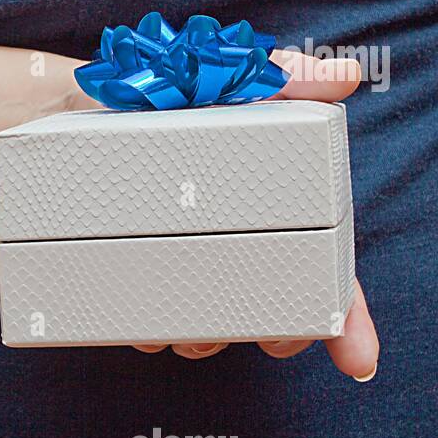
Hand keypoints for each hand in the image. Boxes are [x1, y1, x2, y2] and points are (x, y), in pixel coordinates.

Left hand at [132, 50, 379, 381]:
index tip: (357, 360)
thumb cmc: (170, 93)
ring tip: (195, 334)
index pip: (325, 273)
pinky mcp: (131, 272)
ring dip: (209, 341)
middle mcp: (235, 244)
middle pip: (272, 311)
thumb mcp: (230, 82)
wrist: (80, 104)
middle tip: (270, 341)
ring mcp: (183, 263)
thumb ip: (284, 79)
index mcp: (275, 209)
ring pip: (209, 325)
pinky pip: (146, 320)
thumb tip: (344, 77)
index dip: (345, 318)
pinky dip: (148, 333)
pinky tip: (143, 330)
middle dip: (275, 336)